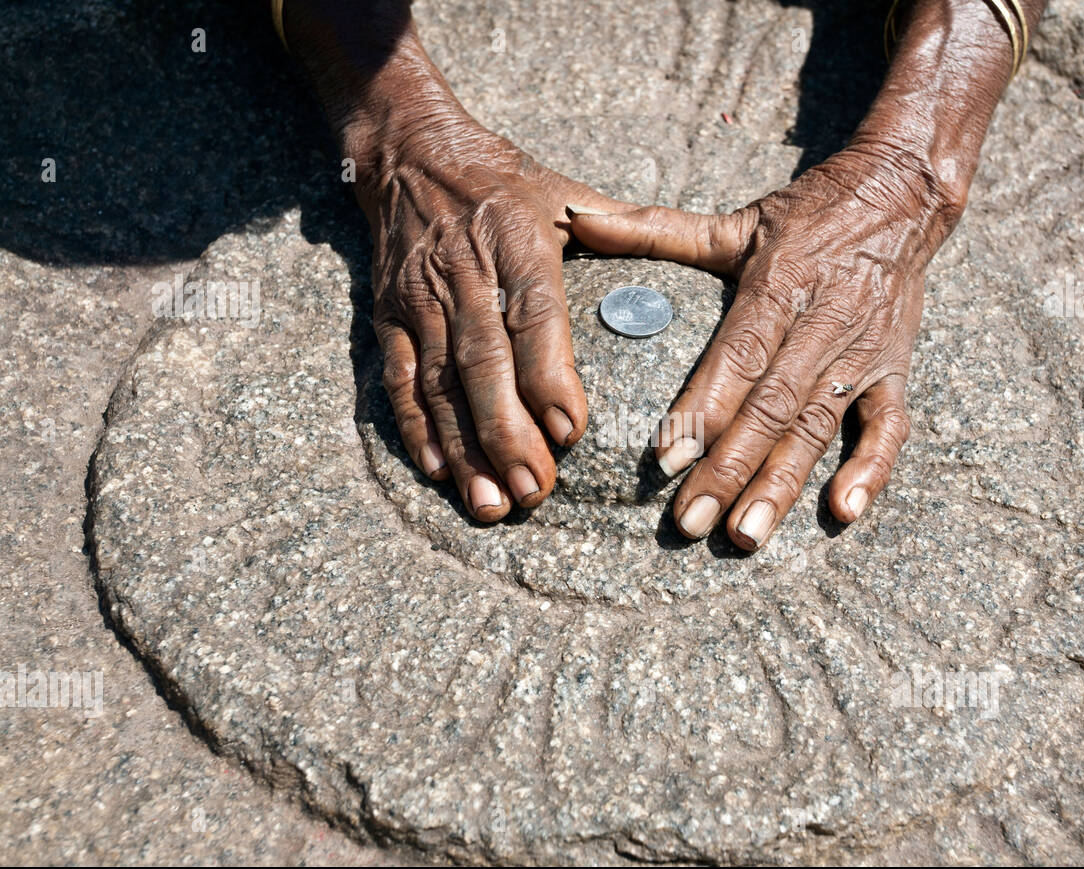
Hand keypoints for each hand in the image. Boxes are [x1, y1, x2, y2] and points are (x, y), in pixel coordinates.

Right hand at [351, 106, 629, 519]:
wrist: (410, 150)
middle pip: (483, 363)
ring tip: (490, 503)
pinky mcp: (387, 314)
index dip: (549, 376)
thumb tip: (695, 252)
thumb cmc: (504, 181)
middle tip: (536, 491)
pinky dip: (415, 426)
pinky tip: (437, 470)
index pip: (534, 315)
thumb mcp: (564, 192)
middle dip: (508, 434)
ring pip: (439, 382)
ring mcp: (420, 297)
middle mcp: (464, 272)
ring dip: (464, 447)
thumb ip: (624, 229)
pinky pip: (399, 377)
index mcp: (517, 241)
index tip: (572, 432)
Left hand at [571, 144, 963, 548]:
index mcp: (780, 284)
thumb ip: (653, 229)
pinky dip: (871, 470)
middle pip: (773, 406)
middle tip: (691, 522)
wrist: (902, 195)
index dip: (704, 407)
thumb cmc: (806, 215)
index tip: (667, 458)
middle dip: (731, 468)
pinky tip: (842, 513)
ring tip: (746, 535)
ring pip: (820, 427)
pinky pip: (889, 428)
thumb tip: (576, 218)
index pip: (739, 355)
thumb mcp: (734, 221)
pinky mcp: (895, 372)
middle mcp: (823, 324)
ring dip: (784, 484)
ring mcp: (863, 354)